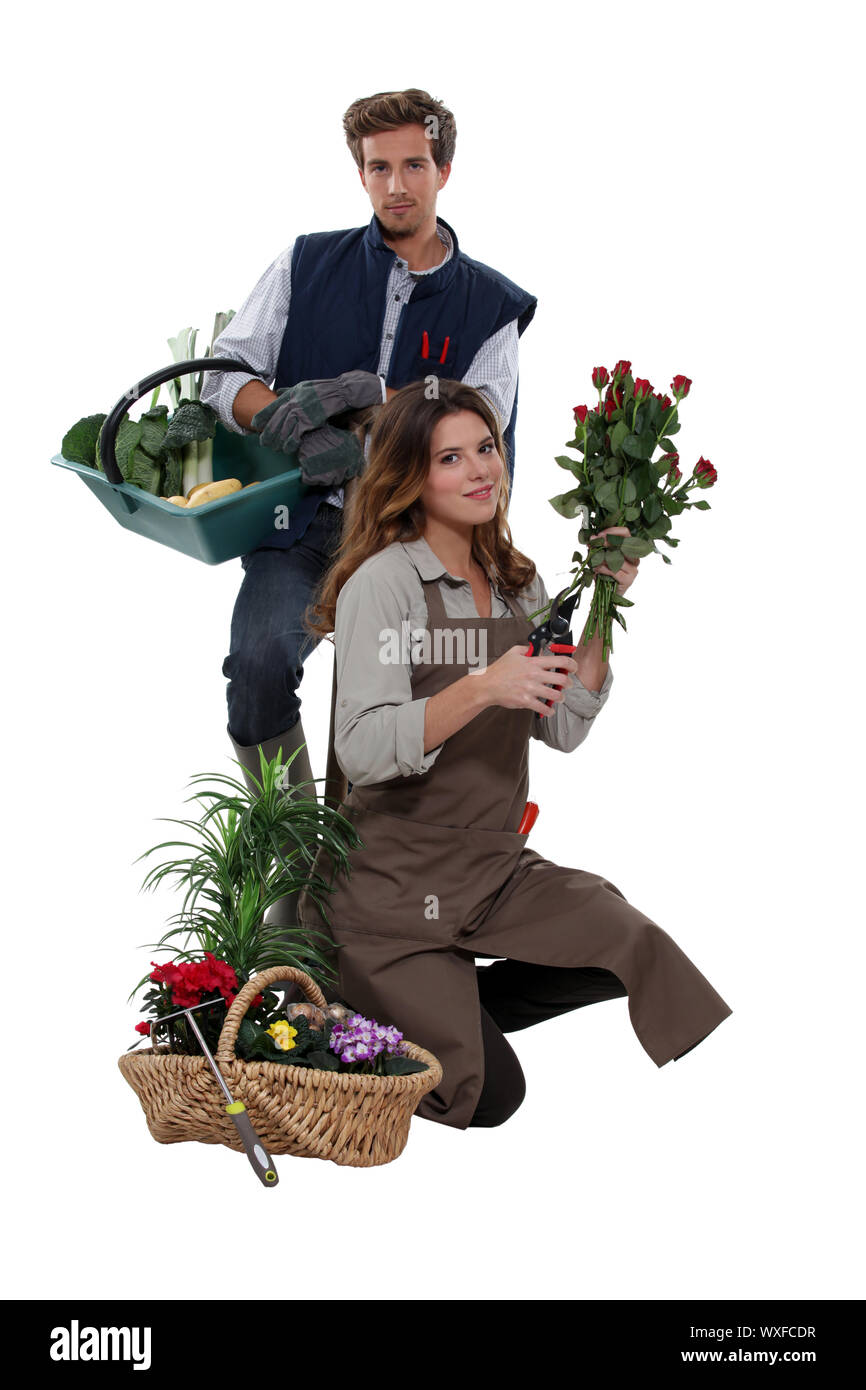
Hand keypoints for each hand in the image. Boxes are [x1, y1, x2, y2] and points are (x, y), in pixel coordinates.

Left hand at [251, 372, 382, 453]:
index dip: (263, 415)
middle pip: (277, 416)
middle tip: (264, 442)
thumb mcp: (309, 389)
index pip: (274, 404)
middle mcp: (297, 397)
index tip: (254, 424)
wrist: (347, 390)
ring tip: (275, 448)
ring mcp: (304, 406)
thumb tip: (280, 393)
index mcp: (296, 391)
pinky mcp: (312, 416)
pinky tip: (289, 447)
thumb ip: (295, 393)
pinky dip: (292, 439)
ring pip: (285, 425)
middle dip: (269, 431)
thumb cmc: (330, 392)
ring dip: (279, 438)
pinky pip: (298, 430)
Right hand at [475, 644, 578, 716]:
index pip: (560, 661)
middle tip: (568, 684)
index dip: (572, 664)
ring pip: (556, 695)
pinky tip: (549, 709)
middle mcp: (534, 675)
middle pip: (562, 679)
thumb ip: (528, 649)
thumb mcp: (513, 652)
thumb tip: (538, 649)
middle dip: (569, 683)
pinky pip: (544, 708)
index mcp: (533, 662)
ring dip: (561, 697)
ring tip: (560, 697)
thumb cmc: (499, 670)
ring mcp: (531, 689)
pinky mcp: (526, 701)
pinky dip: (549, 710)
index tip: (574, 667)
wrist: (487, 685)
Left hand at [590, 526, 640, 594]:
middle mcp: (634, 558)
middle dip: (606, 541)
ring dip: (602, 557)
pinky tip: (596, 569)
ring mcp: (633, 569)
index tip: (598, 534)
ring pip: (617, 557)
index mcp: (629, 550)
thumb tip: (592, 539)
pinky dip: (602, 568)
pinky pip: (614, 570)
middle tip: (594, 542)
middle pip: (623, 543)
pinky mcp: (629, 579)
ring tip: (593, 560)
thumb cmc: (604, 575)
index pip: (626, 533)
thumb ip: (598, 548)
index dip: (612, 531)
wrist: (606, 596)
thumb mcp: (599, 557)